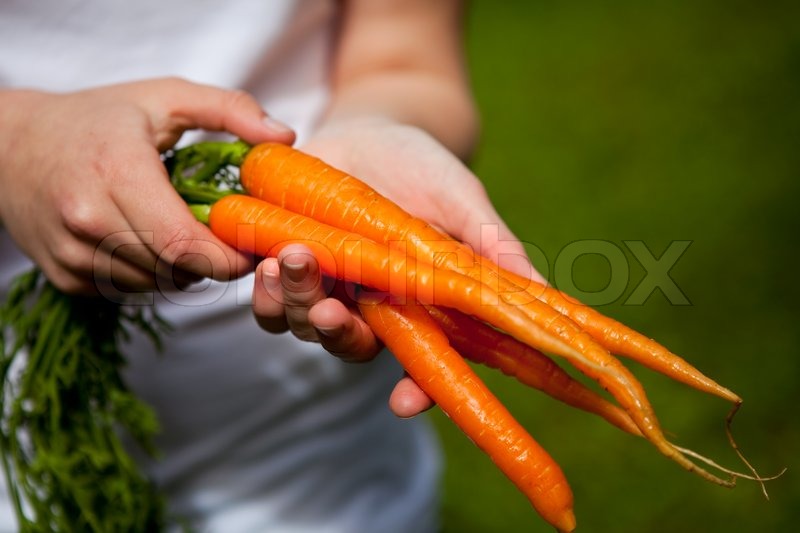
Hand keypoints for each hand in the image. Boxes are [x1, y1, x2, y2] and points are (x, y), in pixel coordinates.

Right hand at [0, 78, 294, 293]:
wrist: (10, 146)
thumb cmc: (96, 118)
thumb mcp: (165, 96)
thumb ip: (230, 109)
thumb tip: (284, 137)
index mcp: (116, 171)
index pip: (184, 242)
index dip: (228, 255)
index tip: (251, 244)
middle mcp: (88, 219)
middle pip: (177, 268)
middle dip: (213, 259)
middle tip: (227, 235)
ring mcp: (73, 254)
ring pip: (158, 284)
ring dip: (184, 267)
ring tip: (182, 228)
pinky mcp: (66, 277)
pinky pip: (133, 289)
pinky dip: (154, 272)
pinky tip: (148, 238)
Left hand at [252, 117, 543, 416]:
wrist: (373, 130)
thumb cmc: (426, 169)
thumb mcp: (462, 201)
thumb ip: (492, 244)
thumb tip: (542, 290)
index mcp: (420, 306)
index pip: (424, 364)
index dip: (418, 390)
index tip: (406, 399)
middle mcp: (372, 307)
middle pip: (353, 345)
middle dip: (337, 334)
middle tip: (330, 311)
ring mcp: (328, 288)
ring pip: (305, 324)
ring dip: (292, 304)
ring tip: (286, 263)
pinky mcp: (288, 262)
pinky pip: (269, 296)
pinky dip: (262, 287)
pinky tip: (261, 260)